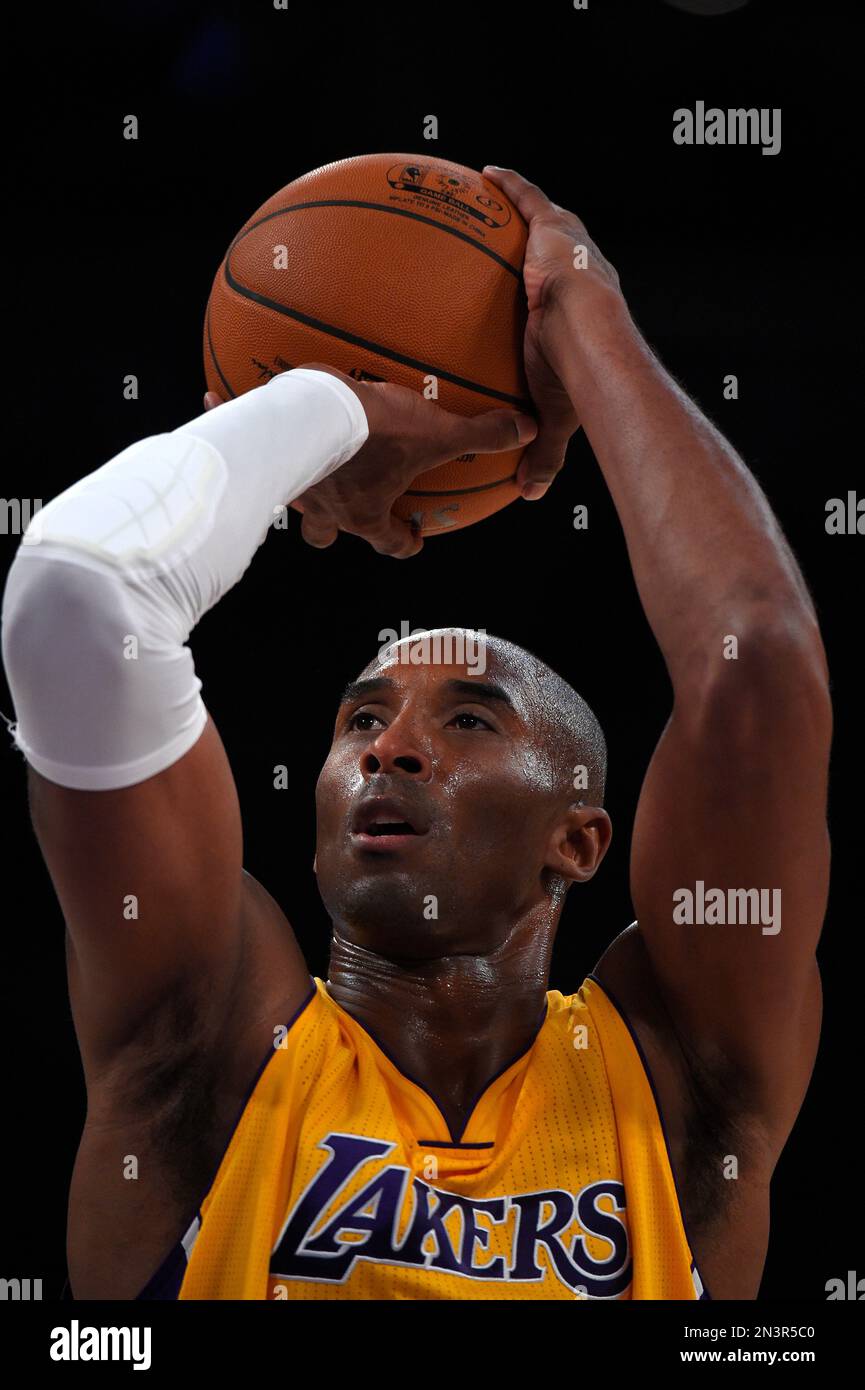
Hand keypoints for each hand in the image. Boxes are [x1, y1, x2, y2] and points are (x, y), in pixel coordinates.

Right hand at [204, 366, 536, 557]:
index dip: (405, 544)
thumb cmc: (372, 434)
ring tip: (289, 460)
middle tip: (346, 511)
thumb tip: (526, 429)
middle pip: (328, 536)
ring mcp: (288, 486)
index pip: (390, 543)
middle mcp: (326, 508)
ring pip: (288, 498)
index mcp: (366, 512)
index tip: (413, 538)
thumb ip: (481, 434)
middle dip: (337, 528)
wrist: (305, 418)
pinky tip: (216, 401)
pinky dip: (230, 421)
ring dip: (290, 483)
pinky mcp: (256, 453)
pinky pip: (241, 437)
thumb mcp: (436, 432)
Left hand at [482, 165, 622, 500]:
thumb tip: (529, 494)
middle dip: (544, 244)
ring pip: (544, 221)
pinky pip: (527, 199)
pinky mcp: (554, 228)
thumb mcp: (555, 420)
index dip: (559, 295)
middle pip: (560, 254)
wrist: (590, 343)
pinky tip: (486, 173)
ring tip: (493, 199)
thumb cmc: (579, 382)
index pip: (570, 301)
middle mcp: (583, 274)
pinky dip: (509, 185)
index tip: (542, 296)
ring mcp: (569, 249)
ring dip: (524, 210)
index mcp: (588, 314)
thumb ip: (542, 452)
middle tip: (522, 246)